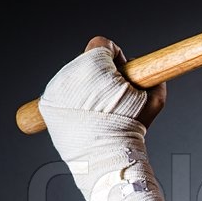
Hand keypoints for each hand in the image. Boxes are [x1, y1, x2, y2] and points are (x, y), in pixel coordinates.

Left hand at [38, 37, 166, 200]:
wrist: (106, 156)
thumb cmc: (131, 127)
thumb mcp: (154, 98)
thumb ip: (154, 78)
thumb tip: (150, 73)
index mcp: (95, 62)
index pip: (103, 45)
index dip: (116, 58)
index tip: (122, 75)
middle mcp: (70, 70)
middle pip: (86, 61)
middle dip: (100, 75)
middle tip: (112, 98)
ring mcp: (55, 87)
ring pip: (73, 77)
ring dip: (86, 87)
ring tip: (98, 111)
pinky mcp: (46, 104)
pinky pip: (61, 95)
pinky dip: (72, 102)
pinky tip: (84, 118)